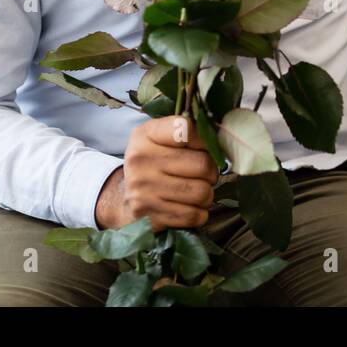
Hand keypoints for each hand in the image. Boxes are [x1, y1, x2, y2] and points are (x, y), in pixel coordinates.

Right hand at [94, 115, 219, 230]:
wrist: (123, 197)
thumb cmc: (153, 162)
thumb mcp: (161, 137)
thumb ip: (189, 132)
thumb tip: (223, 141)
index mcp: (145, 135)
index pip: (186, 129)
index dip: (204, 140)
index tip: (203, 148)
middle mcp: (140, 161)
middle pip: (203, 164)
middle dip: (211, 172)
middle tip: (204, 174)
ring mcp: (143, 191)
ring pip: (202, 192)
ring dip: (207, 195)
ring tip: (197, 190)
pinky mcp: (150, 217)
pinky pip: (193, 216)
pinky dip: (199, 213)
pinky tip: (190, 207)